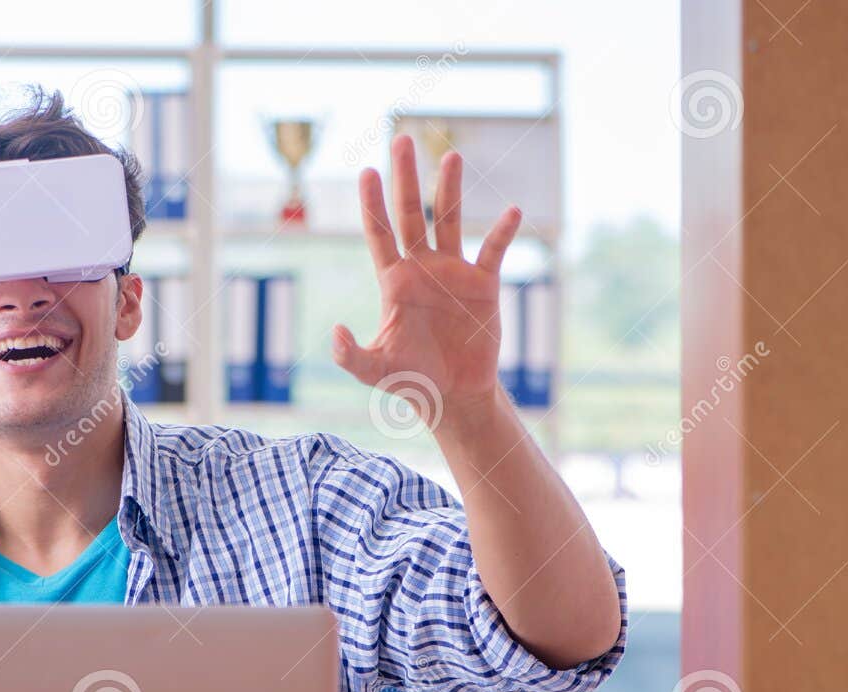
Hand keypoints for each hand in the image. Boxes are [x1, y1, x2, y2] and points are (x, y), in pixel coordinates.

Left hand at [331, 134, 522, 422]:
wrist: (453, 395)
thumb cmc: (411, 381)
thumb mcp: (375, 370)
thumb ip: (350, 355)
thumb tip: (335, 331)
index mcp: (395, 282)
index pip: (380, 234)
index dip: (373, 204)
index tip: (367, 171)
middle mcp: (422, 268)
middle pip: (412, 214)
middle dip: (406, 178)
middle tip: (401, 140)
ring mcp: (454, 273)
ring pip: (451, 221)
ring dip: (450, 189)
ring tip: (450, 155)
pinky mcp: (484, 285)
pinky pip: (494, 251)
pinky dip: (504, 232)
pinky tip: (512, 211)